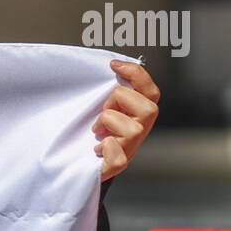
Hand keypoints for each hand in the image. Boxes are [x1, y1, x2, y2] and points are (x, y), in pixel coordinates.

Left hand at [94, 60, 159, 181]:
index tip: (113, 65)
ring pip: (134, 130)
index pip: (150, 91)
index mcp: (139, 114)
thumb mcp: (106, 106)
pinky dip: (109, 149)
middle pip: (149, 109)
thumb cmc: (94, 130)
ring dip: (108, 122)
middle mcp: (140, 130)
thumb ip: (114, 91)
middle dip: (120, 101)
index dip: (136, 75)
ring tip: (97, 129)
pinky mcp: (115, 165)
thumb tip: (114, 67)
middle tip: (103, 108)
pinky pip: (119, 158)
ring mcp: (130, 149)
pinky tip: (98, 147)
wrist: (80, 162)